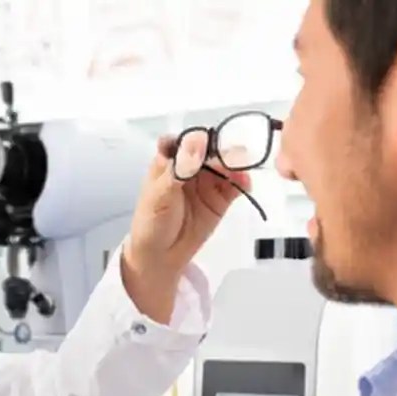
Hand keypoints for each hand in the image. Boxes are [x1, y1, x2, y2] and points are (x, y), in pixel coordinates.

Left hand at [121, 136, 251, 322]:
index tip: (206, 142)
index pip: (187, 140)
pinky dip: (242, 181)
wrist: (160, 255)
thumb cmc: (152, 221)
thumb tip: (198, 140)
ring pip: (226, 165)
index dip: (198, 139)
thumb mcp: (161, 193)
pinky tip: (244, 183)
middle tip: (231, 156)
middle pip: (211, 150)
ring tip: (240, 170)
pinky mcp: (221, 197)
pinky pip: (236, 184)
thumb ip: (181, 167)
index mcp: (170, 159)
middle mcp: (191, 165)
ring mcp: (207, 181)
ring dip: (235, 164)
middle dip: (222, 151)